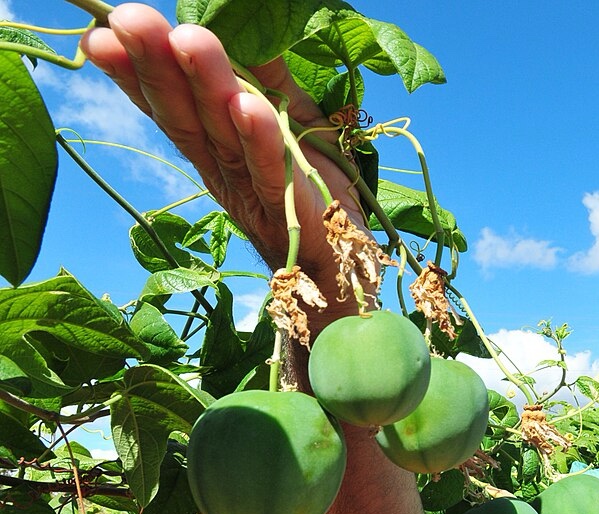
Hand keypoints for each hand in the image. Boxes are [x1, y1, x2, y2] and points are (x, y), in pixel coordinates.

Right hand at [80, 3, 366, 311]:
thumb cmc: (315, 184)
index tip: (102, 33)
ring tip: (187, 41)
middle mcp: (222, 167)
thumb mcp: (292, 117)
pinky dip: (258, 137)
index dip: (134, 72)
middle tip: (130, 20)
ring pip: (222, 134)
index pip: (168, 105)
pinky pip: (270, 168)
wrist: (347, 256)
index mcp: (215, 145)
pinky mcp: (287, 207)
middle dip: (154, 65)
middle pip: (183, 114)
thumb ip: (268, 76)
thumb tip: (245, 23)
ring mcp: (251, 189)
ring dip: (204, 86)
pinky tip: (246, 105)